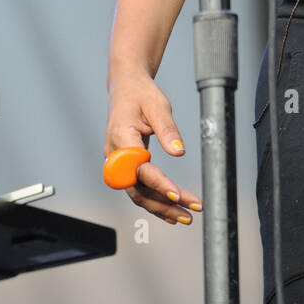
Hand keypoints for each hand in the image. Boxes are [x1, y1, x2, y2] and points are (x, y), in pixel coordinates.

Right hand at [105, 68, 201, 224]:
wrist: (126, 87)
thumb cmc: (141, 94)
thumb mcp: (158, 106)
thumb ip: (168, 130)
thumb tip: (179, 153)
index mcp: (121, 138)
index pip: (139, 169)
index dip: (158, 184)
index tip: (177, 195)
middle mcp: (115, 155)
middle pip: (137, 189)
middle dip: (163, 204)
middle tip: (189, 214)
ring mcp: (118, 163)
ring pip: (138, 192)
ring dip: (161, 206)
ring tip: (185, 215)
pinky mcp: (125, 165)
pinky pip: (138, 186)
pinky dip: (154, 199)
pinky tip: (170, 210)